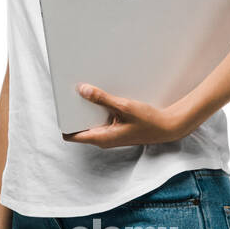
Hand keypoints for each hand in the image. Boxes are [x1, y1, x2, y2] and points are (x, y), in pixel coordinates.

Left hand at [62, 82, 189, 148]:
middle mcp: (102, 138)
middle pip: (79, 125)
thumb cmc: (148, 121)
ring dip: (87, 109)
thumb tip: (82, 90)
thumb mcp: (124, 106)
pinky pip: (99, 119)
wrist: (167, 127)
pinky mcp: (114, 129)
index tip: (62, 105)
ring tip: (87, 92)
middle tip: (73, 93)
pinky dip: (97, 109)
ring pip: (89, 121)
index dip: (64, 121)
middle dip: (74, 111)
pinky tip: (102, 97)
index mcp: (101, 138)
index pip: (71, 135)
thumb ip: (102, 99)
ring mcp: (108, 134)